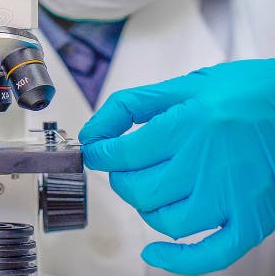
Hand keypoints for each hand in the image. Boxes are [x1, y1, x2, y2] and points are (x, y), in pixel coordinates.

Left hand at [79, 60, 274, 274]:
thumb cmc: (245, 92)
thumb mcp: (183, 85)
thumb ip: (131, 105)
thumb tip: (92, 131)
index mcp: (188, 126)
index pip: (122, 154)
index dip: (100, 153)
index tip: (97, 150)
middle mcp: (207, 165)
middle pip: (139, 189)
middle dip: (121, 178)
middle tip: (126, 166)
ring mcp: (232, 198)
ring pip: (166, 220)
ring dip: (145, 207)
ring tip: (149, 189)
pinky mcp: (253, 220)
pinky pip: (211, 254)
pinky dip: (179, 260)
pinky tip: (155, 251)